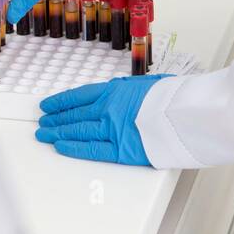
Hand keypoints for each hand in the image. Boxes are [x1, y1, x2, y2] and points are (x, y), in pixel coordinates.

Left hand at [35, 75, 170, 164]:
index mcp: (116, 90)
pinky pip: (92, 149)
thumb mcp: (150, 83)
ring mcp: (113, 129)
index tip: (48, 105)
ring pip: (78, 131)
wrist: (190, 114)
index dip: (61, 101)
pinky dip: (73, 148)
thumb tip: (125, 93)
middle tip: (43, 123)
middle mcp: (109, 108)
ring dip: (58, 132)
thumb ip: (132, 91)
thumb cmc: (176, 98)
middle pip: (75, 114)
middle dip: (56, 119)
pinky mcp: (122, 150)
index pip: (80, 96)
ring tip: (44, 135)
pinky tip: (60, 146)